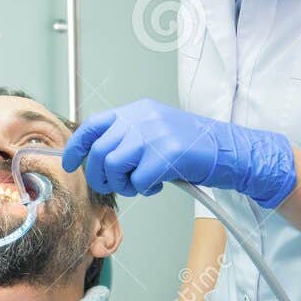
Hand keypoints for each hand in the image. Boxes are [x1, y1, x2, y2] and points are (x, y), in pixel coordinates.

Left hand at [61, 98, 296, 206]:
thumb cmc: (193, 147)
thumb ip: (129, 138)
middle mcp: (143, 118)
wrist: (230, 150)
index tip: (71, 163)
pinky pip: (139, 180)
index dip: (77, 146)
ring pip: (113, 166)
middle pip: (99, 151)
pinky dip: (145, 189)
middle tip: (116, 184)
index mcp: (138, 111)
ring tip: (140, 185)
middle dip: (100, 175)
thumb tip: (97, 158)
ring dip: (122, 184)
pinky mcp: (169, 153)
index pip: (94, 125)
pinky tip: (158, 185)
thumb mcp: (156, 132)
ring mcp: (156, 134)